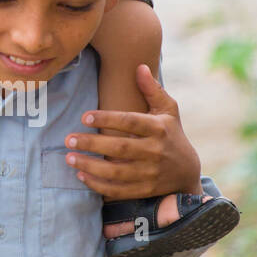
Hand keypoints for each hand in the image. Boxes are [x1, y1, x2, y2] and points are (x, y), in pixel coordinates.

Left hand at [62, 65, 201, 198]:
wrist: (187, 171)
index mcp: (159, 129)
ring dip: (90, 166)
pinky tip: (81, 175)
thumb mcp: (168, 110)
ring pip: (116, 172)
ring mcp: (150, 173)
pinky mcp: (144, 190)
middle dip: (91, 144)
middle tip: (69, 139)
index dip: (107, 119)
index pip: (130, 122)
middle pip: (119, 147)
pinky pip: (118, 190)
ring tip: (69, 158)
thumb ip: (152, 90)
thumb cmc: (172, 134)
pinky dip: (98, 185)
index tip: (84, 116)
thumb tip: (139, 66)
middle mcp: (155, 151)